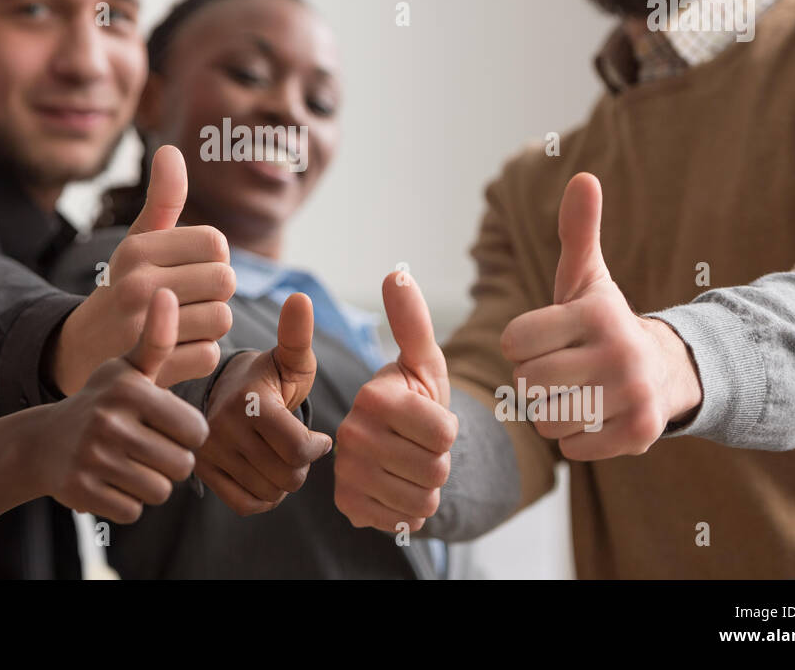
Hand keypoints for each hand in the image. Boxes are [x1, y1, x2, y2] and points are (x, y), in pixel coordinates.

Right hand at [38, 288, 209, 523]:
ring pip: (159, 492)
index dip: (189, 434)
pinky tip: (111, 482)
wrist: (44, 441)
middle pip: (181, 465)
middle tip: (149, 449)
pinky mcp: (81, 491)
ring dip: (151, 484)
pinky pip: (132, 512)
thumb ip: (157, 338)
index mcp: (130, 391)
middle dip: (171, 462)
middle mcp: (110, 423)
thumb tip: (168, 291)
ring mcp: (92, 459)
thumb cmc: (103, 401)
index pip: (196, 431)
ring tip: (131, 464)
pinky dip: (126, 502)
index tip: (169, 427)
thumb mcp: (129, 368)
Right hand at [52, 145, 235, 393]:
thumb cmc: (123, 285)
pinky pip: (210, 354)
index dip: (215, 258)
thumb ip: (163, 198)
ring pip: (222, 319)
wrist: (81, 349)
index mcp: (138, 248)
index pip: (217, 243)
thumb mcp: (138, 240)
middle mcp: (137, 284)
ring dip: (211, 325)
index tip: (194, 268)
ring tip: (185, 323)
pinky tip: (178, 349)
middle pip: (225, 281)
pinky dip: (200, 354)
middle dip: (217, 293)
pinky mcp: (151, 365)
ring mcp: (142, 327)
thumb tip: (172, 150)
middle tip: (192, 299)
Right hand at [194, 293, 333, 514]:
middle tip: (299, 447)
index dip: (317, 447)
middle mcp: (222, 428)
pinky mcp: (203, 472)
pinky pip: (245, 504)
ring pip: (268, 492)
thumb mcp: (290, 357)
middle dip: (302, 465)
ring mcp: (209, 452)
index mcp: (248, 400)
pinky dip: (264, 498)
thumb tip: (300, 298)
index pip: (298, 449)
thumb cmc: (270, 376)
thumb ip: (298, 335)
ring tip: (282, 457)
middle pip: (286, 475)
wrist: (226, 391)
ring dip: (284, 481)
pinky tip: (267, 475)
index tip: (319, 436)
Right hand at [334, 271, 457, 532]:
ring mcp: (347, 473)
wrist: (393, 444)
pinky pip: (406, 521)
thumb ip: (413, 322)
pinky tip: (396, 487)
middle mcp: (351, 435)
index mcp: (373, 397)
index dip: (447, 431)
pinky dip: (410, 510)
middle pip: (436, 469)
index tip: (425, 418)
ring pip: (424, 499)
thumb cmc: (413, 399)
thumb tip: (395, 273)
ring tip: (409, 465)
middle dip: (438, 460)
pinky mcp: (349, 504)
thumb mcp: (422, 362)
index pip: (444, 433)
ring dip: (427, 487)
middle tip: (418, 445)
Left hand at [499, 172, 701, 459]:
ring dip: (551, 411)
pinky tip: (594, 416)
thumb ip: (577, 230)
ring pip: (547, 418)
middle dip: (534, 380)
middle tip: (559, 370)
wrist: (667, 370)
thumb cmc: (604, 323)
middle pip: (528, 383)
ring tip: (576, 392)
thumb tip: (583, 177)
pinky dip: (575, 438)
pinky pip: (572, 448)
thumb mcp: (587, 277)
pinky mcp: (641, 433)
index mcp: (595, 313)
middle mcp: (618, 352)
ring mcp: (633, 394)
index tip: (543, 340)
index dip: (520, 344)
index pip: (513, 342)